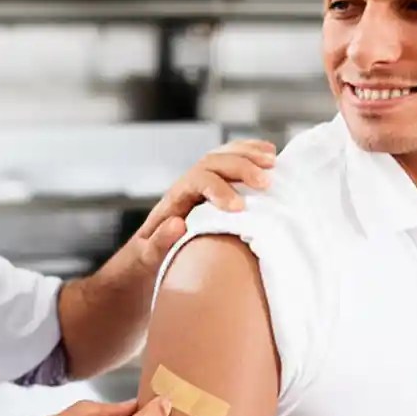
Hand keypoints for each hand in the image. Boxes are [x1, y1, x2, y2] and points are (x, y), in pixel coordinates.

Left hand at [131, 139, 275, 271]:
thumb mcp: (145, 258)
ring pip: (223, 156)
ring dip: (248, 154)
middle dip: (240, 168)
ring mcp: (201, 184)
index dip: (219, 189)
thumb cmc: (146, 261)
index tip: (239, 207)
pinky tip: (269, 154)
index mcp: (173, 200)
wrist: (145, 260)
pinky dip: (250, 153)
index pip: (196, 181)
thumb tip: (177, 224)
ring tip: (272, 160)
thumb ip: (158, 243)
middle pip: (213, 163)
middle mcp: (187, 186)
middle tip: (266, 182)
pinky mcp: (215, 188)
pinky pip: (231, 162)